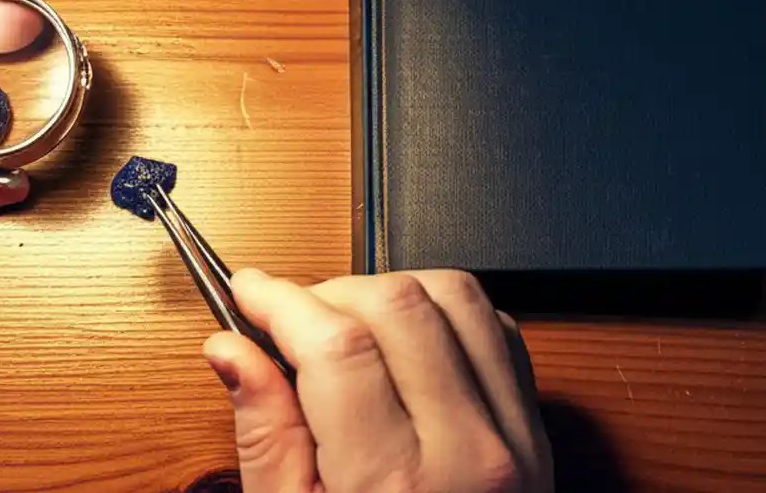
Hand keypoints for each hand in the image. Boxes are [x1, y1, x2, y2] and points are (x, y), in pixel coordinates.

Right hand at [203, 269, 551, 492]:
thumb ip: (266, 434)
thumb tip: (230, 349)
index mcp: (395, 486)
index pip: (336, 346)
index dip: (281, 301)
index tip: (248, 292)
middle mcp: (469, 453)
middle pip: (398, 304)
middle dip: (329, 292)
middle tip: (291, 320)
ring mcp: (514, 439)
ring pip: (456, 296)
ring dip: (388, 291)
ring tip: (346, 328)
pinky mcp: (535, 432)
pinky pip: (496, 327)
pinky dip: (443, 313)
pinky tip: (404, 343)